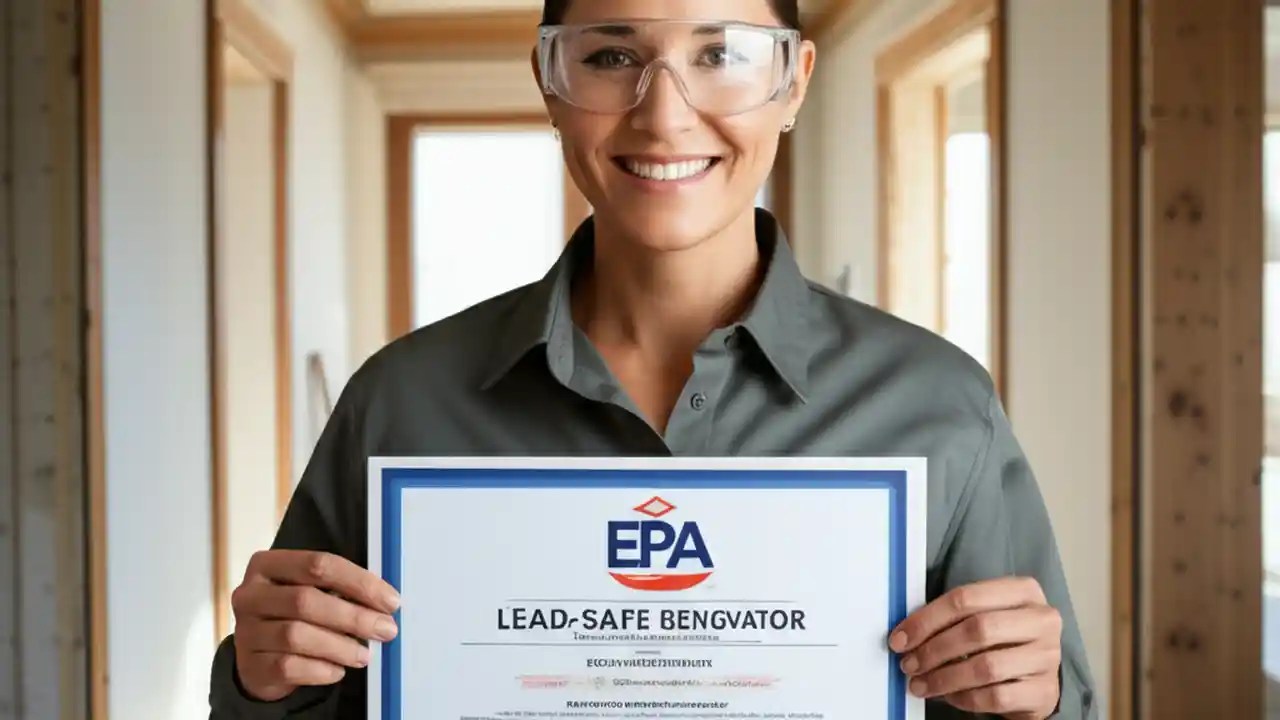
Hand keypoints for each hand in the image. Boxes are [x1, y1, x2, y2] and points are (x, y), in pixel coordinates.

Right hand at [230, 550, 400, 701]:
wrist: (261, 658)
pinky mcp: (250, 664)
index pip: (318, 564)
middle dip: (353, 616)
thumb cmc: (296, 616)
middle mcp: (250, 595)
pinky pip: (288, 667)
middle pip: (306, 600)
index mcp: (268, 565)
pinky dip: (320, 670)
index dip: (359, 582)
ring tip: (365, 655)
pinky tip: (338, 670)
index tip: (390, 601)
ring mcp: (246, 631)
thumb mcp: (312, 592)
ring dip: (340, 646)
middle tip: (386, 629)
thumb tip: (386, 602)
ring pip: (296, 635)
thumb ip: (341, 590)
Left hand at [889, 577, 1061, 718]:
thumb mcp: (985, 616)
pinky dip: (965, 698)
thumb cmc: (1002, 642)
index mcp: (1023, 591)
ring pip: (986, 667)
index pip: (965, 598)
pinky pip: (995, 696)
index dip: (927, 619)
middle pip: (977, 630)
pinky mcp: (1045, 691)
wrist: (1037, 678)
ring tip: (921, 684)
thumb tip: (906, 634)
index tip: (900, 638)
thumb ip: (953, 617)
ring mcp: (1047, 656)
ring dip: (944, 678)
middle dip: (934, 649)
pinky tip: (950, 696)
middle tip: (909, 664)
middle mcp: (1042, 619)